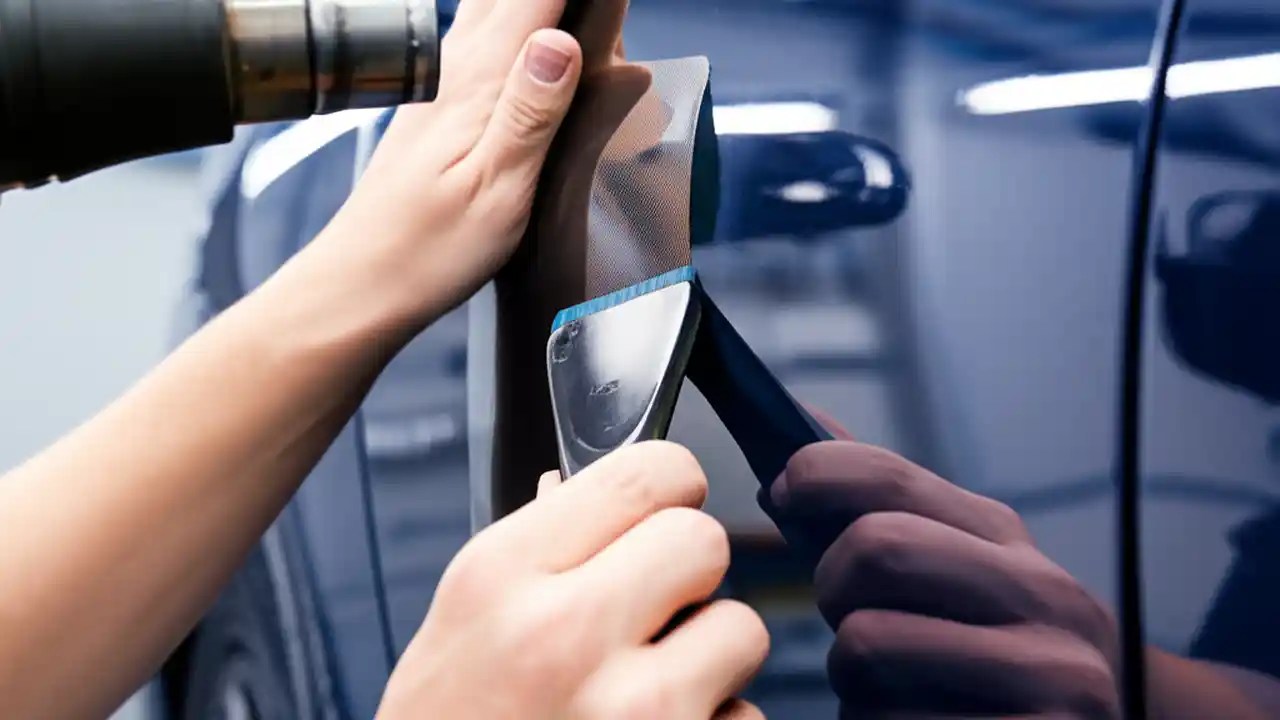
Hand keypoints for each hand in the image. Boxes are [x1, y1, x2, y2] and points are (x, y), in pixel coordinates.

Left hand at [304, 0, 589, 329]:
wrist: (363, 282)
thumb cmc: (427, 251)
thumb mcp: (499, 191)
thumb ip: (532, 112)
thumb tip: (562, 41)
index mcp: (478, 83)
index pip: (537, 0)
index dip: (583, 0)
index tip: (612, 11)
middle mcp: (454, 68)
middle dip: (563, 3)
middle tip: (602, 23)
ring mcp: (440, 82)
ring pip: (492, 7)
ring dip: (534, 9)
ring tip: (579, 27)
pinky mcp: (435, 104)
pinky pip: (480, 37)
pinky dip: (513, 25)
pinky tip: (533, 52)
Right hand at [377, 442, 768, 719]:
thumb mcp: (461, 626)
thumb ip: (538, 554)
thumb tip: (598, 487)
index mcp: (501, 578)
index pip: (648, 471)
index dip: (671, 488)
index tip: (663, 513)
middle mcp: (564, 636)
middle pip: (705, 540)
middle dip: (689, 572)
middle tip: (653, 609)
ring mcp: (632, 716)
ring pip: (742, 629)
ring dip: (710, 658)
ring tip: (644, 693)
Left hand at [772, 429, 1121, 717]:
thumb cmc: (987, 644)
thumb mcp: (954, 563)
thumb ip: (884, 505)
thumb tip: (805, 424)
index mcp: (1005, 538)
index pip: (890, 476)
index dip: (815, 474)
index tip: (781, 493)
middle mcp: (1043, 593)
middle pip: (874, 547)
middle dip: (831, 584)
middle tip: (844, 614)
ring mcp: (1050, 674)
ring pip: (866, 643)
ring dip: (849, 675)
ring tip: (885, 684)